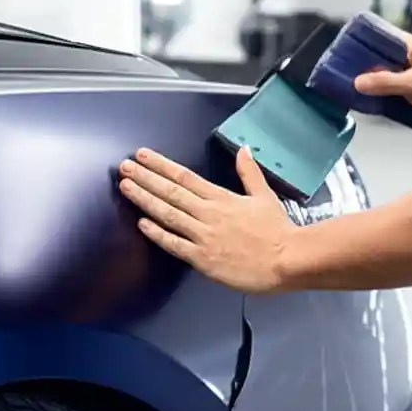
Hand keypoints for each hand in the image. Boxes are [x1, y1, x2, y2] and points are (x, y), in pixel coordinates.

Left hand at [118, 146, 295, 293]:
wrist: (287, 260)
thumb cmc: (278, 231)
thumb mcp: (264, 196)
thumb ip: (249, 173)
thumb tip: (244, 150)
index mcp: (222, 198)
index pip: (185, 177)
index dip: (161, 165)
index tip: (143, 156)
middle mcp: (209, 214)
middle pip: (170, 192)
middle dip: (145, 178)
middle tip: (125, 167)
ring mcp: (204, 236)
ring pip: (168, 214)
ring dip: (145, 199)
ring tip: (126, 187)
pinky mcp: (203, 259)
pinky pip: (174, 244)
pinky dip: (157, 233)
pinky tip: (142, 223)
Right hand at [353, 29, 411, 119]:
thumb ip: (386, 82)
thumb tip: (358, 81)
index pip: (383, 35)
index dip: (364, 40)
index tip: (346, 48)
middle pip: (382, 54)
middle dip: (365, 63)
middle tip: (346, 72)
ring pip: (388, 70)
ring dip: (375, 78)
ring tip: (357, 87)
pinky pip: (396, 83)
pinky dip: (385, 89)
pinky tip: (377, 98)